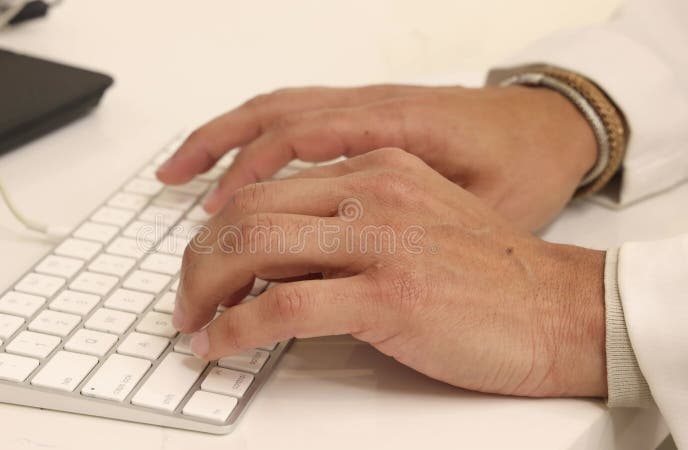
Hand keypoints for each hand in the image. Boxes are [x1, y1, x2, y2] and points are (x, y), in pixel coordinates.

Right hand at [156, 85, 596, 230]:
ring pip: (275, 108)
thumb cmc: (525, 167)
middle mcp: (372, 107)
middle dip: (214, 155)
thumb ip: (414, 229)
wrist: (553, 128)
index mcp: (398, 127)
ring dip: (221, 137)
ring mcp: (365, 106)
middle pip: (271, 117)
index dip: (248, 178)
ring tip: (178, 170)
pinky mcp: (364, 119)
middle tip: (173, 192)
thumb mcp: (485, 208)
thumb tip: (353, 264)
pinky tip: (234, 164)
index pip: (298, 138)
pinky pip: (294, 115)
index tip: (218, 222)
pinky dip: (253, 136)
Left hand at [173, 148, 606, 397]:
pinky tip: (218, 344)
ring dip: (204, 288)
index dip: (221, 229)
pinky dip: (234, 328)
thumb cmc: (490, 277)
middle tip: (185, 296)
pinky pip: (282, 308)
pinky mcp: (389, 295)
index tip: (204, 263)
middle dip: (199, 257)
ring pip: (254, 247)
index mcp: (377, 170)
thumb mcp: (413, 225)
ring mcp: (381, 240)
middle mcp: (373, 193)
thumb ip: (349, 229)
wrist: (559, 310)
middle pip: (248, 210)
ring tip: (191, 322)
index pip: (269, 188)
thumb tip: (279, 264)